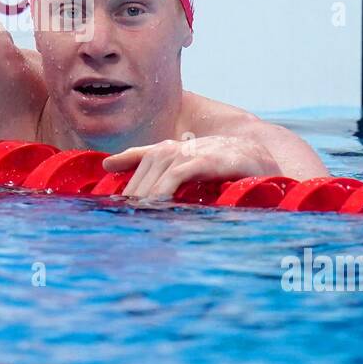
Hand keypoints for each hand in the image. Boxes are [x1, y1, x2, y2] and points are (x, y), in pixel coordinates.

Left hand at [102, 135, 282, 199]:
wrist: (255, 155)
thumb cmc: (220, 163)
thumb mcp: (186, 165)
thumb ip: (154, 164)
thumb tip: (114, 169)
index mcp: (169, 150)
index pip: (140, 156)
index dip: (123, 164)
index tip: (107, 178)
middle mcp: (175, 148)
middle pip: (144, 169)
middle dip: (131, 192)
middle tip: (118, 215)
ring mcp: (189, 153)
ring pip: (157, 171)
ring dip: (144, 193)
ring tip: (133, 212)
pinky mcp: (203, 161)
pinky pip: (176, 175)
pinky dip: (164, 188)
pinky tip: (156, 203)